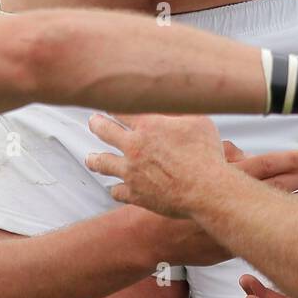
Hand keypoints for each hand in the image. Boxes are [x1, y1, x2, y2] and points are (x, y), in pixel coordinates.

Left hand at [87, 113, 224, 216]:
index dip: (113, 106)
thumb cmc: (206, 155)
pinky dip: (115, 189)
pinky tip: (115, 188)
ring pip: (103, 163)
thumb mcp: (198, 120)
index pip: (121, 111)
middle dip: (96, 124)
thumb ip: (178, 111)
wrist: (206, 190)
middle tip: (93, 122)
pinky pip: (117, 191)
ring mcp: (131, 172)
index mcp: (147, 126)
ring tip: (91, 158)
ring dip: (95, 159)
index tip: (109, 105)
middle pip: (104, 131)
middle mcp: (134, 147)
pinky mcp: (135, 194)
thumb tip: (169, 102)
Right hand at [153, 142, 297, 264]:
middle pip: (274, 189)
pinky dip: (280, 229)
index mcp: (221, 180)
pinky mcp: (228, 247)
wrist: (148, 235)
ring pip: (271, 212)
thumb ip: (216, 159)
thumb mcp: (186, 170)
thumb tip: (238, 149)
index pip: (263, 167)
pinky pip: (260, 238)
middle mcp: (230, 204)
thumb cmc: (165, 196)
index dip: (288, 161)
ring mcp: (231, 228)